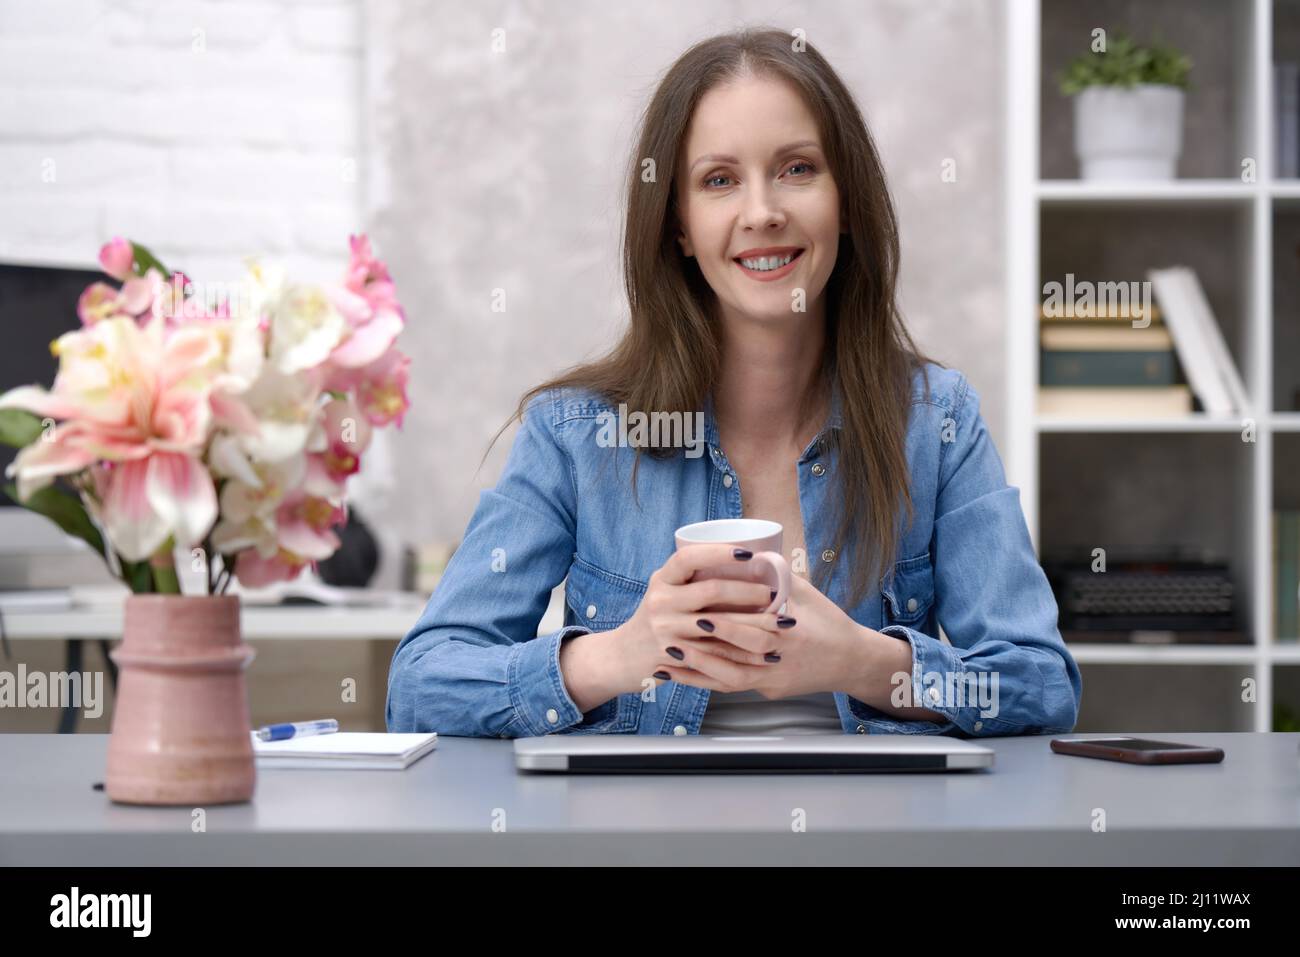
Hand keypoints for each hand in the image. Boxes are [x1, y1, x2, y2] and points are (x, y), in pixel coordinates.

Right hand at [607, 543, 784, 693]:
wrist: (623, 656)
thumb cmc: (656, 617)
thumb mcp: (665, 590)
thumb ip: (691, 578)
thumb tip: (742, 559)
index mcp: (662, 580)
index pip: (688, 558)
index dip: (718, 553)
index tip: (748, 552)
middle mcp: (661, 602)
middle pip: (710, 591)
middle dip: (747, 591)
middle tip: (773, 593)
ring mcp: (666, 630)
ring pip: (719, 626)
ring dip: (755, 625)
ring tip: (782, 622)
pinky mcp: (673, 657)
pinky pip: (716, 655)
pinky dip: (745, 654)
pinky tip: (766, 653)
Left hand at [654, 571, 870, 697]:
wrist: (852, 661)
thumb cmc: (829, 623)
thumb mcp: (806, 593)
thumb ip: (777, 575)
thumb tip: (749, 554)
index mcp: (791, 634)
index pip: (754, 630)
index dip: (725, 625)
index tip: (698, 615)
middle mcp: (780, 661)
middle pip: (736, 658)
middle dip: (702, 649)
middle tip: (672, 637)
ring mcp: (774, 680)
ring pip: (730, 680)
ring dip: (697, 671)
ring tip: (668, 659)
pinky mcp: (769, 691)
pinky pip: (733, 688)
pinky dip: (705, 682)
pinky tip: (682, 676)